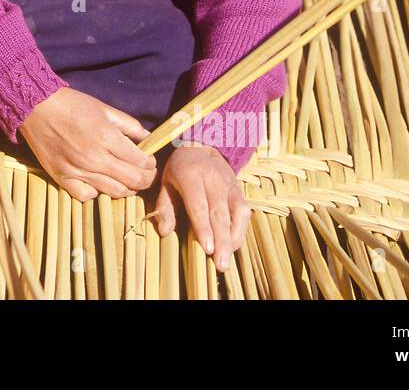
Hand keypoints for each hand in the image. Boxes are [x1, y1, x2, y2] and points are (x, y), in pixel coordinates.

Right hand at [20, 87, 156, 201]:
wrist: (37, 107)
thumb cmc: (72, 105)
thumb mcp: (105, 109)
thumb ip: (130, 125)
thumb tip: (148, 138)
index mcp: (107, 138)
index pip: (141, 162)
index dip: (150, 164)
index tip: (149, 161)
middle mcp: (94, 158)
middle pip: (132, 181)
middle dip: (145, 180)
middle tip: (145, 175)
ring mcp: (78, 171)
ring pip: (113, 192)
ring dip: (126, 189)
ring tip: (127, 181)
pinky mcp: (62, 178)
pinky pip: (86, 196)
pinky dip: (96, 193)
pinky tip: (98, 183)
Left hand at [151, 143, 250, 271]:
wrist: (202, 145)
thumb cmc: (179, 169)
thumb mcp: (165, 182)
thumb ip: (164, 207)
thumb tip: (164, 232)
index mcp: (190, 176)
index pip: (199, 205)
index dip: (204, 227)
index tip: (207, 248)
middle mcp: (213, 180)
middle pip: (219, 213)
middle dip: (221, 240)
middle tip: (220, 264)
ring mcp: (229, 185)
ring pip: (235, 213)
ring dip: (233, 238)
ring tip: (227, 259)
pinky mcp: (239, 190)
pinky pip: (243, 212)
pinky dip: (240, 230)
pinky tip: (233, 245)